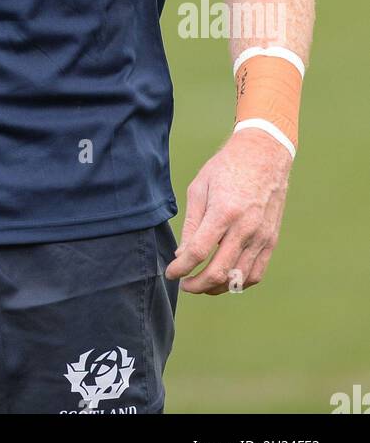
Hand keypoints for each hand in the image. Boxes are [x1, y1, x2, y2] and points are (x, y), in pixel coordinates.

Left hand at [166, 127, 292, 294]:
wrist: (264, 154)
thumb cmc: (227, 168)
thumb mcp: (200, 188)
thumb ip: (192, 224)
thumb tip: (182, 254)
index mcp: (224, 212)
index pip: (198, 252)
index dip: (181, 268)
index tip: (171, 273)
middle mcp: (245, 228)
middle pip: (218, 271)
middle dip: (196, 284)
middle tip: (184, 283)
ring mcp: (261, 236)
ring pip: (238, 278)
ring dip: (217, 287)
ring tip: (202, 284)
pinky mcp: (271, 240)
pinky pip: (256, 273)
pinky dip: (239, 283)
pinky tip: (225, 279)